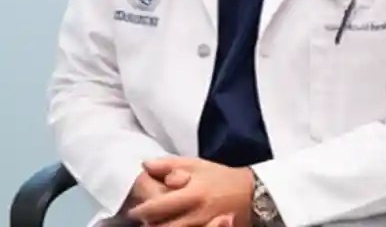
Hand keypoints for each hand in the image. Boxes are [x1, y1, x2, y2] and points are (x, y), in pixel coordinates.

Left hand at [126, 157, 253, 226]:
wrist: (252, 193)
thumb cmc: (220, 177)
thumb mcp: (196, 164)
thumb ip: (169, 164)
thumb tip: (145, 165)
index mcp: (192, 193)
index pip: (158, 207)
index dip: (142, 211)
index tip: (133, 211)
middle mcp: (197, 214)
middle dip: (150, 225)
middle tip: (144, 221)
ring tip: (156, 224)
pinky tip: (173, 225)